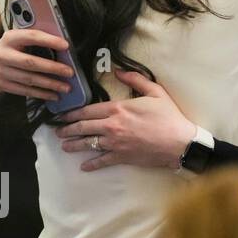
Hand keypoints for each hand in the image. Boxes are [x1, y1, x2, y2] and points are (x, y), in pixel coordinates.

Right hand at [0, 27, 72, 99]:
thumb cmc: (13, 50)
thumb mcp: (20, 39)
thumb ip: (36, 40)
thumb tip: (62, 46)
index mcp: (10, 38)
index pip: (31, 37)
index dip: (49, 41)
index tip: (65, 46)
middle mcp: (2, 55)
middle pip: (30, 62)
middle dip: (52, 68)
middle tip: (69, 72)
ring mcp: (1, 71)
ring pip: (29, 79)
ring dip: (50, 84)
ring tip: (65, 87)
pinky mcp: (2, 85)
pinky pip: (25, 91)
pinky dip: (41, 94)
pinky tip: (53, 95)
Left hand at [55, 69, 195, 171]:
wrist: (179, 142)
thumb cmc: (169, 116)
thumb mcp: (155, 91)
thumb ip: (135, 79)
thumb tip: (119, 71)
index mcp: (118, 108)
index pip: (88, 110)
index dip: (73, 113)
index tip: (63, 115)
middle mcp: (112, 126)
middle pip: (83, 127)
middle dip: (67, 129)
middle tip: (58, 131)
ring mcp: (115, 143)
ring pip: (88, 144)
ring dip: (74, 145)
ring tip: (64, 146)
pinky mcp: (121, 157)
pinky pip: (102, 161)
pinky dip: (91, 164)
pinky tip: (83, 166)